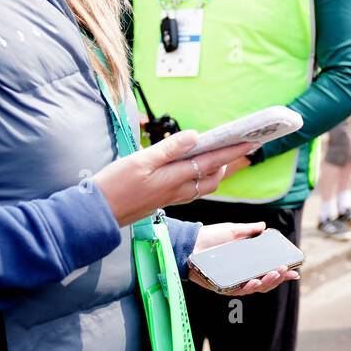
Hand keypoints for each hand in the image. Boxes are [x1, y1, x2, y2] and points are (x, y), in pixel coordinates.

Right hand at [94, 131, 256, 227]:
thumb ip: (168, 149)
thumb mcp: (139, 161)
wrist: (98, 214)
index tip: (252, 141)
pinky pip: (193, 189)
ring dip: (217, 170)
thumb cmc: (114, 185)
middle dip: (230, 161)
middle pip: (215, 177)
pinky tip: (196, 168)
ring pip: (205, 185)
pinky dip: (202, 177)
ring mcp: (172, 197)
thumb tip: (195, 136)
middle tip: (240, 145)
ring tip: (221, 154)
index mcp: (174, 178)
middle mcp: (178, 190)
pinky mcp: (164, 200)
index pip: (212, 161)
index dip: (234, 151)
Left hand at [187, 221, 300, 295]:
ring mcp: (232, 282)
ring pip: (254, 288)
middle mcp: (241, 275)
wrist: (189, 243)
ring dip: (267, 283)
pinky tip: (255, 282)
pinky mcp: (221, 286)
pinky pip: (237, 291)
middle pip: (264, 282)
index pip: (268, 271)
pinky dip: (248, 287)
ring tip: (275, 274)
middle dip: (277, 278)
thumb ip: (249, 230)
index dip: (282, 273)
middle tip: (285, 270)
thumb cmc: (209, 237)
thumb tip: (264, 226)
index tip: (295, 272)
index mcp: (247, 264)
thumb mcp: (233, 231)